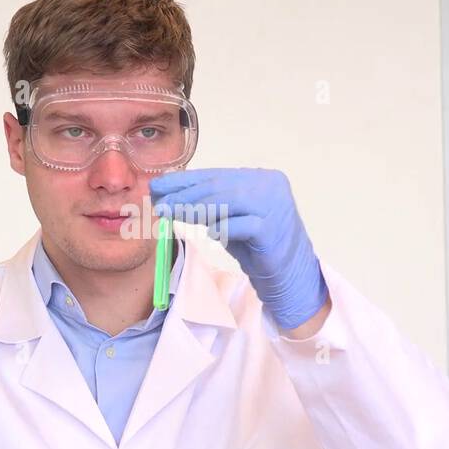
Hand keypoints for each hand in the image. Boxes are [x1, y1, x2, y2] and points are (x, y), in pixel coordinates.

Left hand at [150, 168, 327, 330]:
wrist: (290, 274)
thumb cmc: (257, 246)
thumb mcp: (230, 219)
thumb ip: (208, 205)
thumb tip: (169, 194)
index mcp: (261, 177)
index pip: (216, 175)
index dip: (185, 180)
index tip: (159, 185)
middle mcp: (270, 185)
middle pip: (219, 186)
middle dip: (185, 194)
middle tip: (159, 202)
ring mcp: (274, 206)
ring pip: (227, 201)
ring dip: (195, 208)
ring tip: (171, 214)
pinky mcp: (273, 229)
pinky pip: (240, 225)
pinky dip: (222, 228)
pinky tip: (208, 233)